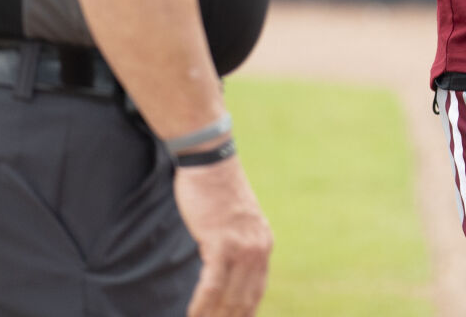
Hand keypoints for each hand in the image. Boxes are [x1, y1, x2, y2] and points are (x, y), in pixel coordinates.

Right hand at [175, 156, 272, 316]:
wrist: (210, 163)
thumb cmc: (216, 191)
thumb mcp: (236, 222)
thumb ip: (237, 246)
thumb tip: (227, 269)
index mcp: (264, 244)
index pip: (256, 291)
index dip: (245, 313)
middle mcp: (258, 249)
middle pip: (245, 299)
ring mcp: (241, 247)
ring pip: (229, 298)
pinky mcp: (221, 243)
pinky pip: (212, 285)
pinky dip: (201, 306)